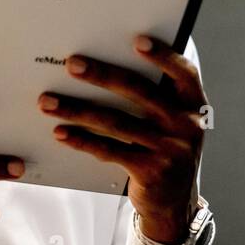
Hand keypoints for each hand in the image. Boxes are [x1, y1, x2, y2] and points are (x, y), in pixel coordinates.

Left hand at [38, 35, 206, 243]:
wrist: (175, 202)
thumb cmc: (168, 148)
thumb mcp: (175, 121)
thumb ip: (160, 95)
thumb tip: (113, 62)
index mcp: (194, 105)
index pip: (183, 73)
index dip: (163, 56)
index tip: (137, 41)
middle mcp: (187, 125)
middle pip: (140, 92)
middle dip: (102, 74)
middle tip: (73, 64)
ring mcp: (170, 149)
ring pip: (117, 122)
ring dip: (79, 109)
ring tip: (50, 101)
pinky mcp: (150, 171)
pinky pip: (110, 151)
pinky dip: (82, 140)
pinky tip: (61, 132)